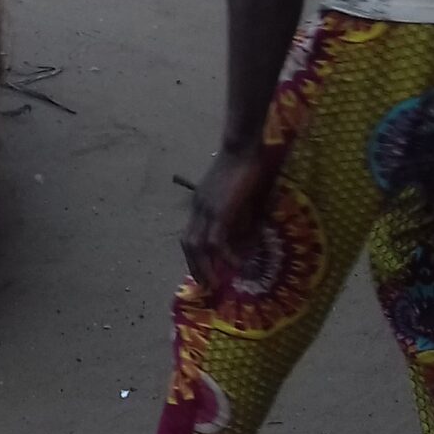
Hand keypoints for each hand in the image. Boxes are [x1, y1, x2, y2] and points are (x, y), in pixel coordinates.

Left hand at [180, 148, 278, 287]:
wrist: (244, 147)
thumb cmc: (245, 167)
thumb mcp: (238, 196)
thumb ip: (238, 216)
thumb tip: (246, 240)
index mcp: (200, 205)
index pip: (190, 235)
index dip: (194, 255)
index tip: (203, 272)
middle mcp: (198, 209)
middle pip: (188, 244)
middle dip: (195, 267)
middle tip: (206, 286)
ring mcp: (206, 210)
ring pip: (197, 246)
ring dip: (204, 267)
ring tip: (214, 284)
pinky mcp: (219, 211)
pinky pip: (216, 241)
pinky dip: (225, 256)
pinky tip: (236, 266)